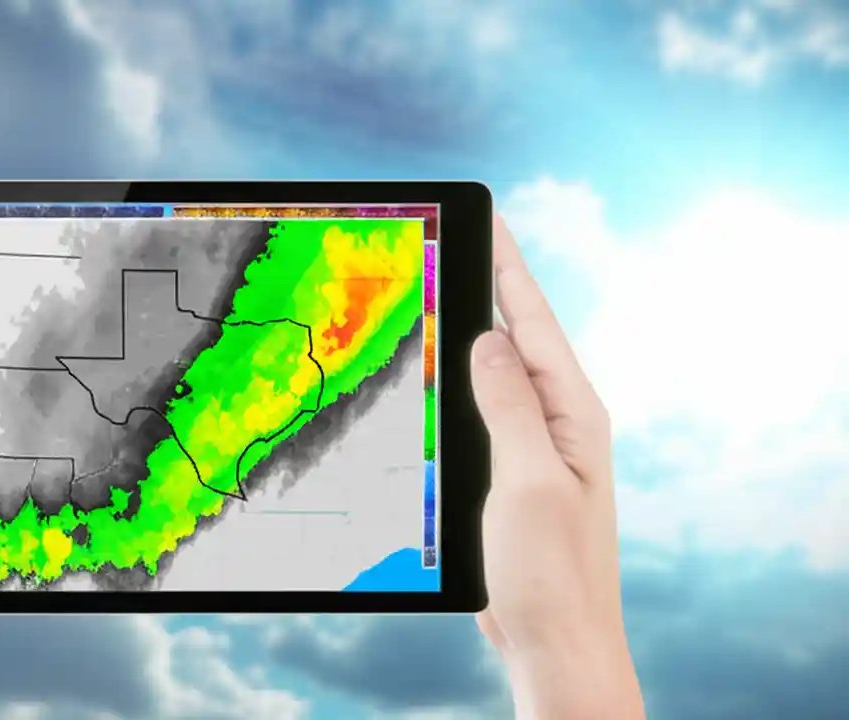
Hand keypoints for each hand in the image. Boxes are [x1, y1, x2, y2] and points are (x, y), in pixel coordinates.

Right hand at [471, 216, 643, 718]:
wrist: (556, 643)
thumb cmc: (550, 573)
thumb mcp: (529, 482)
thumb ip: (511, 406)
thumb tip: (489, 339)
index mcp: (573, 415)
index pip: (534, 324)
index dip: (510, 269)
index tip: (491, 218)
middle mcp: (558, 424)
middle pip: (515, 340)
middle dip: (486, 288)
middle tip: (452, 243)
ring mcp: (534, 449)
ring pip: (495, 376)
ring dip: (467, 335)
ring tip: (440, 290)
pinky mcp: (511, 475)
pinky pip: (481, 414)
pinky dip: (458, 385)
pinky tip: (437, 378)